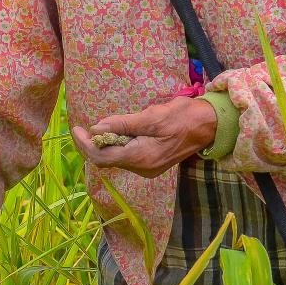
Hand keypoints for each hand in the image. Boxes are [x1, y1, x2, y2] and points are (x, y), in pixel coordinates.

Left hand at [71, 97, 217, 178]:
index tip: (76, 129)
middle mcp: (143, 168)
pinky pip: (126, 156)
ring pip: (116, 158)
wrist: (209, 125)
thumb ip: (123, 124)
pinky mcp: (151, 163)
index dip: (86, 144)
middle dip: (92, 145)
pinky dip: (117, 145)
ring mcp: (148, 168)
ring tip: (98, 127)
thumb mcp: (151, 116)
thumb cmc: (183, 117)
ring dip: (105, 144)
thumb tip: (96, 128)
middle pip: (107, 160)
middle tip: (81, 128)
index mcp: (142, 158)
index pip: (103, 157)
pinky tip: (116, 132)